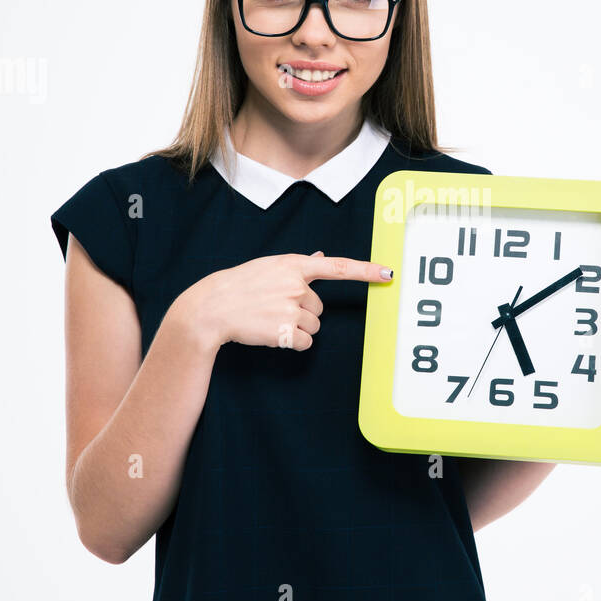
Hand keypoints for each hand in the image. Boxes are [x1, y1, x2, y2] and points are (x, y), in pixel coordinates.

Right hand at [171, 250, 392, 354]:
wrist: (212, 307)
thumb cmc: (240, 286)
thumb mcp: (269, 267)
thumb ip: (298, 265)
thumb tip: (321, 257)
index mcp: (294, 265)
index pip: (338, 267)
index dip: (366, 271)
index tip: (388, 273)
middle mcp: (296, 285)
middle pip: (319, 308)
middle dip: (302, 312)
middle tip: (275, 308)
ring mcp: (291, 307)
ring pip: (314, 326)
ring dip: (297, 328)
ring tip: (270, 319)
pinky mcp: (285, 330)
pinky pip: (306, 342)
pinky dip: (293, 342)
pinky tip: (272, 333)